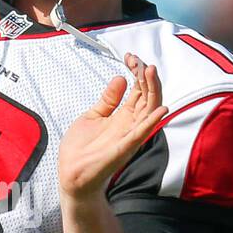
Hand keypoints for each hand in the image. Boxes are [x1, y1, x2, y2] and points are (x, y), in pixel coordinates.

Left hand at [58, 54, 167, 202]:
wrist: (72, 175)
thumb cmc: (82, 149)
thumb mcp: (94, 116)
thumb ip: (108, 99)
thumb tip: (120, 78)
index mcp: (123, 116)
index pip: (139, 90)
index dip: (137, 72)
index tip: (130, 57)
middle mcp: (131, 124)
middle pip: (148, 97)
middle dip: (146, 77)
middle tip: (140, 61)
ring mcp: (129, 136)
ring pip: (149, 110)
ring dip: (152, 91)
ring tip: (149, 72)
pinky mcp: (124, 148)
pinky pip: (142, 134)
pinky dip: (152, 122)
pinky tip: (161, 109)